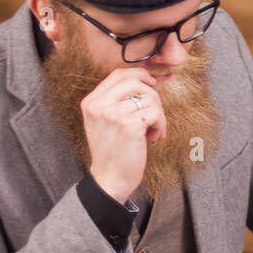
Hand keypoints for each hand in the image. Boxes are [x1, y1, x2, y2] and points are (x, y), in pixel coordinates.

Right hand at [80, 67, 166, 202]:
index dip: (139, 75)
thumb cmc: (113, 151)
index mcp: (91, 102)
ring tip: (153, 130)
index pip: (118, 74)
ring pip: (149, 97)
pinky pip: (155, 113)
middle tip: (155, 113)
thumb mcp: (105, 121)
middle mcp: (99, 105)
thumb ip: (117, 101)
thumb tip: (147, 81)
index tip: (151, 85)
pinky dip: (160, 125)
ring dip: (158, 114)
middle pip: (135, 81)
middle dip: (152, 95)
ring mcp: (113, 114)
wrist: (109, 179)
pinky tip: (153, 138)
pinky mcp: (128, 125)